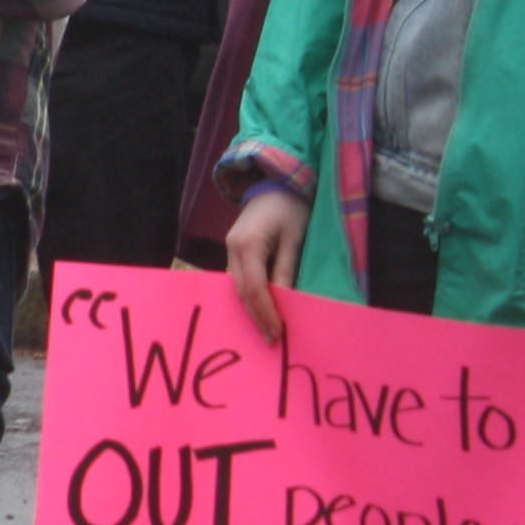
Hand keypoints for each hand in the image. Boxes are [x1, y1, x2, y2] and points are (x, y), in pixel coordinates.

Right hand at [224, 187, 309, 344]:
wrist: (275, 183)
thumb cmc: (291, 208)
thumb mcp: (295, 238)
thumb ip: (287, 268)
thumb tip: (287, 300)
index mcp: (248, 244)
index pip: (256, 288)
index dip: (266, 312)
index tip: (279, 333)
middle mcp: (232, 248)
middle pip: (242, 291)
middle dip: (257, 317)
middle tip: (273, 340)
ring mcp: (229, 248)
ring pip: (237, 287)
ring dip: (251, 309)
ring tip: (267, 330)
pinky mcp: (233, 250)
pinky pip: (239, 279)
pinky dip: (249, 297)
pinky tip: (259, 309)